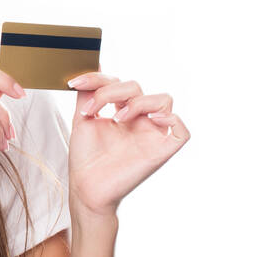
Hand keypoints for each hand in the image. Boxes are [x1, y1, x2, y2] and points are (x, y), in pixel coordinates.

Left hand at [66, 70, 189, 218]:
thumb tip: (91, 68)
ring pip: (163, 100)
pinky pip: (181, 131)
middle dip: (111, 91)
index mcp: (123, 112)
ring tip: (116, 118)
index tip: (75, 83)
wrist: (86, 188)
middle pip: (137, 87)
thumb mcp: (83, 120)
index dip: (99, 78)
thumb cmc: (86, 160)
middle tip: (90, 109)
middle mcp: (140, 120)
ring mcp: (152, 134)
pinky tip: (151, 119)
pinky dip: (172, 119)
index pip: (119, 83)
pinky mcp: (161, 151)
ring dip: (137, 102)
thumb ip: (88, 95)